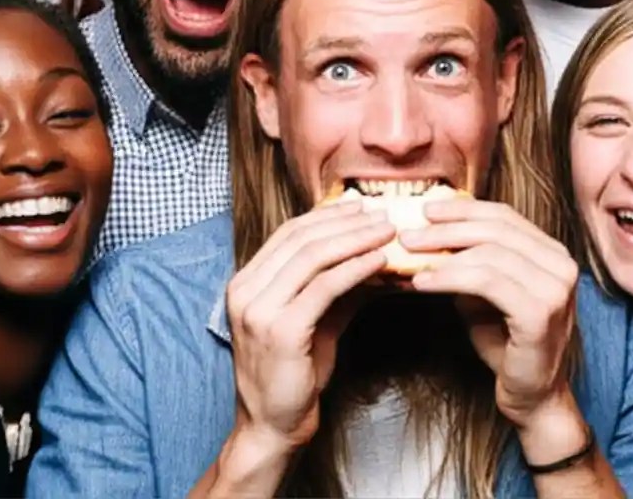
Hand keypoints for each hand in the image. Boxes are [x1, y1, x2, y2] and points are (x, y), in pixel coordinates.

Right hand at [224, 200, 393, 450]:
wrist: (273, 425)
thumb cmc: (295, 375)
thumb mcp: (317, 320)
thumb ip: (338, 286)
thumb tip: (377, 254)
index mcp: (246, 283)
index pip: (288, 234)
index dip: (327, 216)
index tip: (361, 207)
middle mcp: (245, 291)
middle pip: (300, 239)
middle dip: (345, 222)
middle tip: (382, 213)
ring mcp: (259, 310)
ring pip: (313, 257)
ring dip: (355, 239)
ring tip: (387, 231)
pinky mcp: (281, 330)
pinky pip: (325, 287)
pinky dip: (356, 268)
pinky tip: (380, 261)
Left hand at [399, 198, 579, 427]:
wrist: (531, 394)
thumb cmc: (507, 343)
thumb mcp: (483, 293)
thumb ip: (466, 262)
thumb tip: (425, 235)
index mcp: (552, 253)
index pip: (504, 216)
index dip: (463, 209)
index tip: (426, 210)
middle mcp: (561, 265)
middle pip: (496, 229)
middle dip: (446, 229)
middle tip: (409, 234)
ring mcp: (554, 289)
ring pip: (490, 254)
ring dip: (442, 253)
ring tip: (410, 259)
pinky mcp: (540, 314)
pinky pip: (488, 282)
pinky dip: (450, 278)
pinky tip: (424, 283)